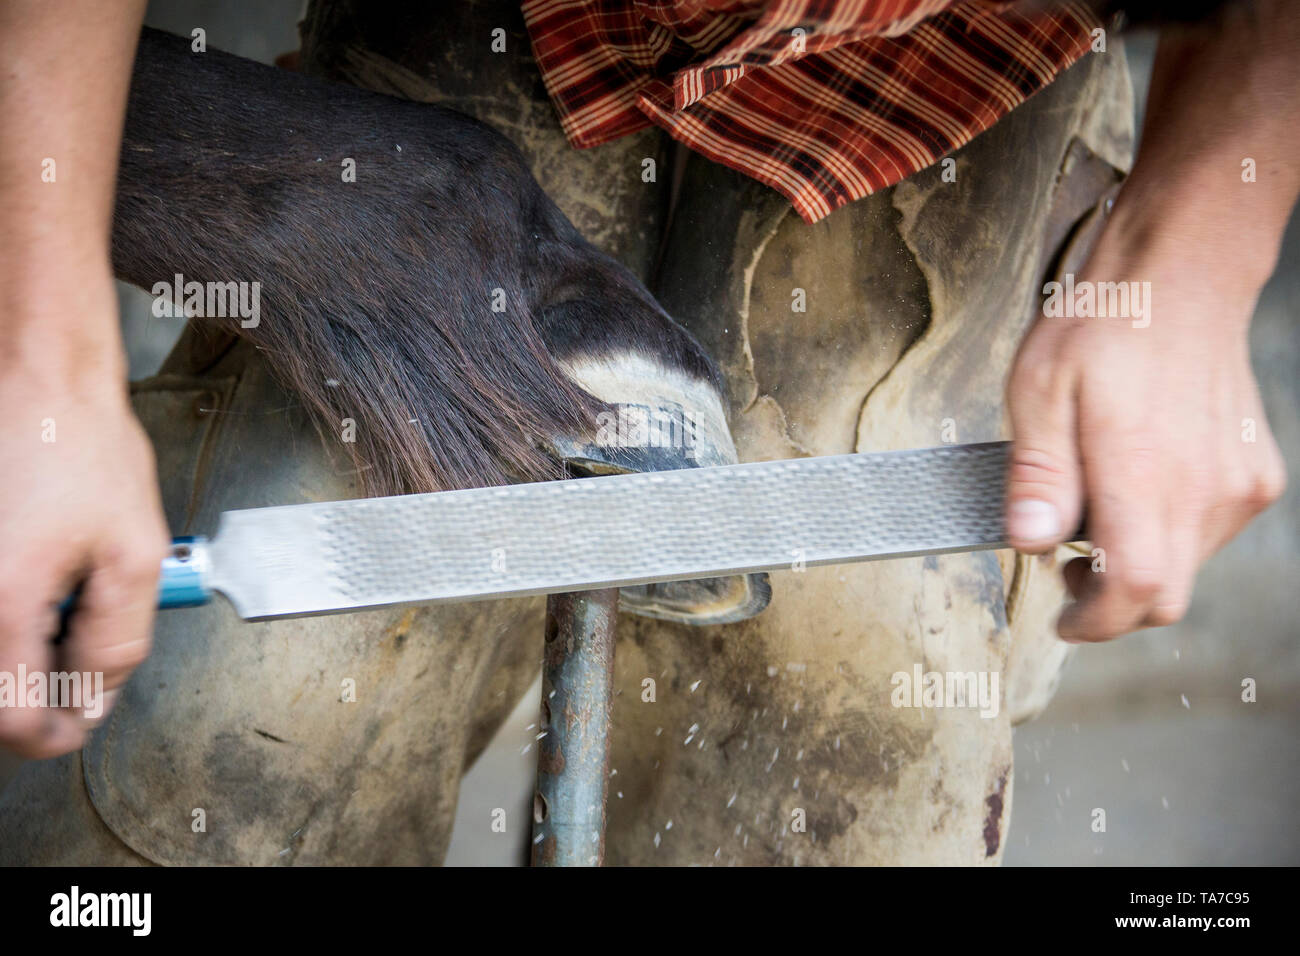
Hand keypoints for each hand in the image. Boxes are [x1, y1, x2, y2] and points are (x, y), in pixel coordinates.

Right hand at [0, 277, 167, 757]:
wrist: (38, 383)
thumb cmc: (83, 449)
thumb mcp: (133, 555)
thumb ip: (117, 641)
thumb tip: (95, 700)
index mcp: (3, 602)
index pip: (12, 718)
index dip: (54, 732)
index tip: (79, 723)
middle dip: (43, 688)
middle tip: (84, 652)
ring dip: (28, 651)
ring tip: (69, 602)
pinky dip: (14, 619)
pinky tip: (45, 584)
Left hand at [1004, 225, 1285, 641]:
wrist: (1182, 276)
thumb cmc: (1104, 324)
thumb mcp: (1039, 391)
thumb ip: (1037, 475)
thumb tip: (1030, 541)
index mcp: (1146, 470)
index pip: (1137, 588)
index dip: (1095, 622)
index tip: (1062, 620)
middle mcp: (1204, 487)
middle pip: (1165, 596)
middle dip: (1112, 603)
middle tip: (1067, 569)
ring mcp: (1238, 484)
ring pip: (1187, 567)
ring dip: (1140, 563)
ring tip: (1097, 508)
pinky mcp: (1255, 474)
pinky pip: (1209, 533)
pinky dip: (1168, 533)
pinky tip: (1138, 487)